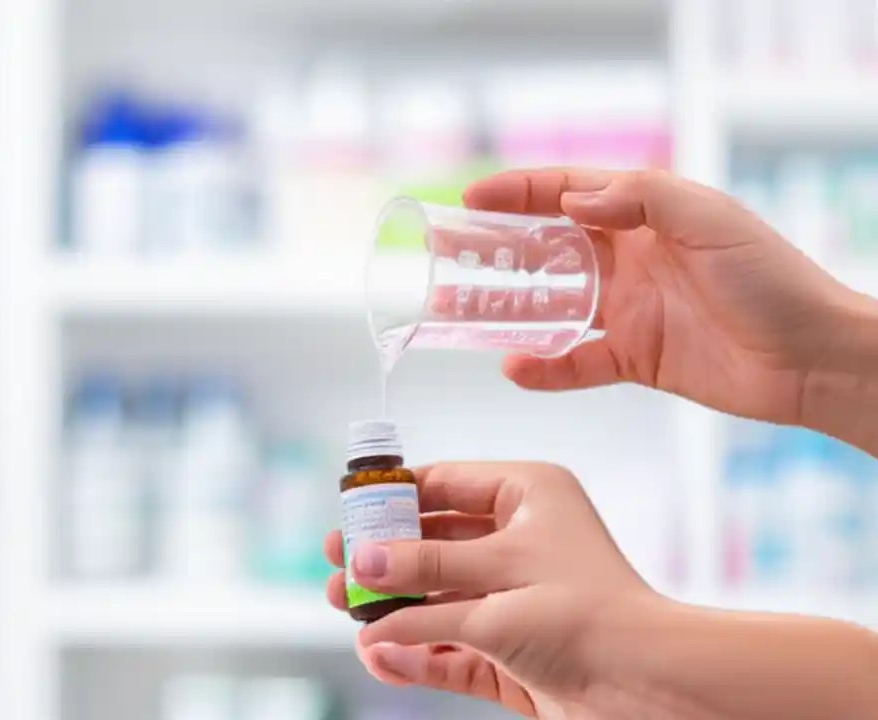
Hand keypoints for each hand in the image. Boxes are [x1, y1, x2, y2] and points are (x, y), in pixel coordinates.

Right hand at [325, 462, 667, 718]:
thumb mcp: (496, 576)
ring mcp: (513, 602)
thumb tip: (362, 562)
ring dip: (392, 610)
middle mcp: (520, 545)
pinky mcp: (509, 655)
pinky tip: (380, 655)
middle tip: (339, 567)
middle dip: (383, 560)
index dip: (394, 498)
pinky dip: (414, 653)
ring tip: (350, 613)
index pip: (447, 484)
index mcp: (529, 499)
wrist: (649, 691)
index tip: (349, 510)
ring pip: (435, 600)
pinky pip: (449, 649)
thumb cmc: (589, 613)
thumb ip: (424, 571)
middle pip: (432, 545)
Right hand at [464, 168, 868, 432]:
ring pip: (552, 306)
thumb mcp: (711, 220)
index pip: (569, 192)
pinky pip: (576, 362)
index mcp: (647, 215)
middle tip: (449, 257)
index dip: (518, 191)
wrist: (813, 360)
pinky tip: (516, 368)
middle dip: (497, 250)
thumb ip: (641, 199)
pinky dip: (545, 368)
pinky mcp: (635, 358)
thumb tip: (572, 201)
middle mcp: (631, 259)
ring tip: (459, 314)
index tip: (470, 199)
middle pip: (548, 249)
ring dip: (506, 309)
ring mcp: (630, 310)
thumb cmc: (773, 281)